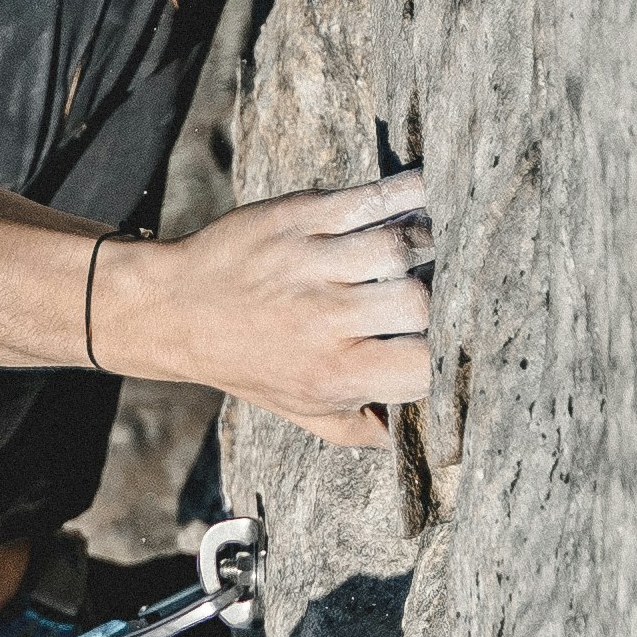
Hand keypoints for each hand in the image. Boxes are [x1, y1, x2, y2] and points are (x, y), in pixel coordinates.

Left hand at [110, 168, 431, 447]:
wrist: (174, 309)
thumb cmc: (248, 364)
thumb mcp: (302, 411)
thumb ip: (364, 429)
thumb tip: (421, 443)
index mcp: (332, 371)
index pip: (421, 365)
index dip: (452, 355)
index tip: (461, 343)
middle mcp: (323, 318)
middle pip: (418, 302)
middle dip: (442, 299)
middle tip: (448, 292)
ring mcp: (310, 261)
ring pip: (399, 247)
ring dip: (428, 246)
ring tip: (438, 249)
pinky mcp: (300, 216)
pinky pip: (369, 199)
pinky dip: (408, 193)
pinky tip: (430, 194)